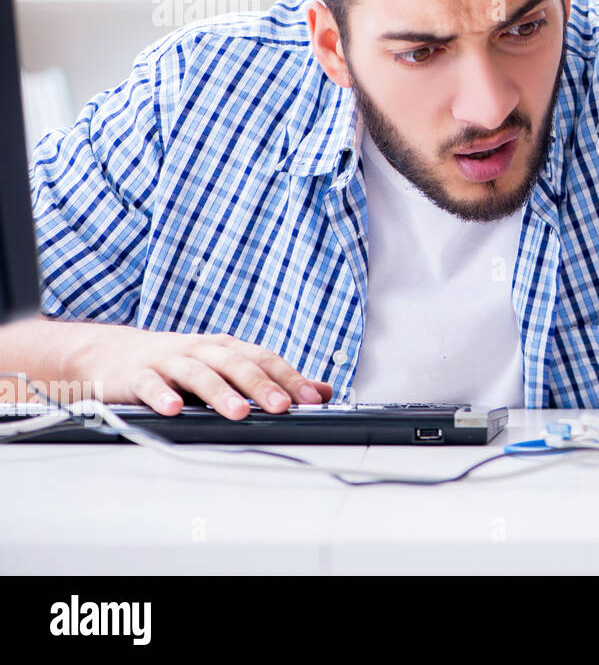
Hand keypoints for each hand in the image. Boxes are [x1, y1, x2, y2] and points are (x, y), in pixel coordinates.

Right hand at [64, 324, 331, 418]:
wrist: (111, 355)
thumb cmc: (177, 364)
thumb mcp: (226, 367)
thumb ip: (273, 379)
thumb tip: (323, 391)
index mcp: (226, 348)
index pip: (265, 359)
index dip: (290, 378)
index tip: (313, 399)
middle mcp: (201, 350)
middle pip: (236, 364)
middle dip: (261, 386)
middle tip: (282, 407)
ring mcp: (169, 360)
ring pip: (199, 373)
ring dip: (221, 393)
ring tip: (238, 413)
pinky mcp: (136, 375)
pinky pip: (151, 384)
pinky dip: (163, 395)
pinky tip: (176, 409)